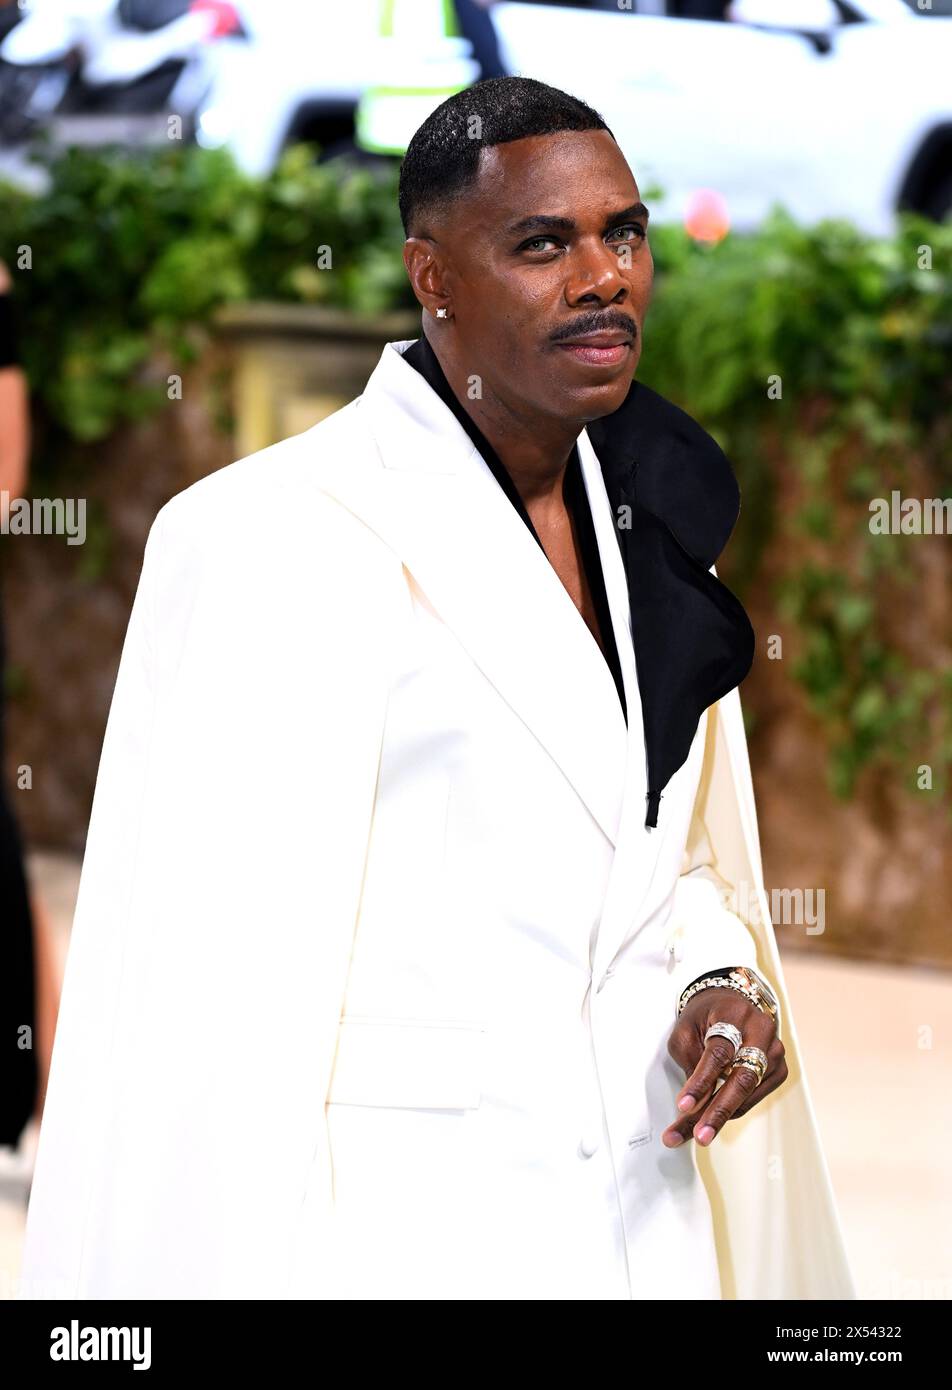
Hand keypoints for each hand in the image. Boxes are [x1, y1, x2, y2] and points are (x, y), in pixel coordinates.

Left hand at [661, 987, 786, 1148]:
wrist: (730, 1005)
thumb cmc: (706, 1017)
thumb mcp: (686, 1030)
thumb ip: (690, 1062)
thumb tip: (695, 1103)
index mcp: (734, 1014)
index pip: (719, 1052)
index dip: (701, 1081)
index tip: (684, 1105)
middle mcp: (761, 1032)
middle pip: (741, 1078)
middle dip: (717, 1111)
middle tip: (699, 1135)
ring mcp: (774, 1052)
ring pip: (747, 1094)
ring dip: (718, 1117)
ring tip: (690, 1133)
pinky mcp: (778, 1071)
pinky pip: (753, 1098)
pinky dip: (731, 1110)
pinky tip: (711, 1117)